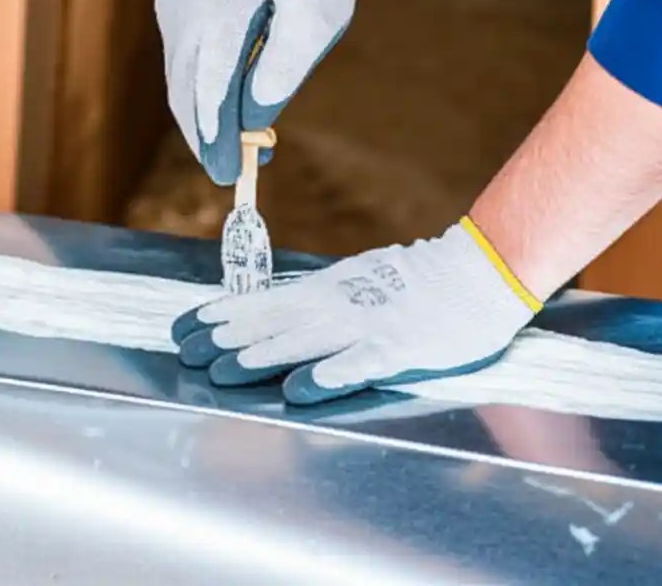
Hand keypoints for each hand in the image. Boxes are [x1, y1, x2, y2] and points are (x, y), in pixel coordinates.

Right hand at [154, 0, 356, 184]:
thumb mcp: (319, 13)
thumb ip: (288, 64)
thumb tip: (257, 116)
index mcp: (223, 4)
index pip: (210, 80)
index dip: (215, 131)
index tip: (226, 169)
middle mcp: (187, 8)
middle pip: (186, 88)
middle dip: (205, 136)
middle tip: (226, 174)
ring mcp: (175, 9)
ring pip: (181, 80)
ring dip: (203, 119)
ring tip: (231, 154)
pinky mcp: (174, 11)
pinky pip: (185, 63)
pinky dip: (202, 92)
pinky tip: (227, 116)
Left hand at [172, 218, 540, 403]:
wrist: (478, 273)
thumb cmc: (416, 281)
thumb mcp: (356, 281)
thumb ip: (316, 298)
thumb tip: (269, 311)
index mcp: (328, 289)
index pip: (264, 301)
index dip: (222, 314)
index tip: (183, 325)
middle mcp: (339, 304)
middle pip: (273, 322)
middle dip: (226, 338)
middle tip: (186, 352)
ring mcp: (367, 326)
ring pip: (304, 342)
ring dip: (261, 356)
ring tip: (223, 369)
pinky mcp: (399, 349)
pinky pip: (358, 364)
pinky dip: (328, 376)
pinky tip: (300, 390)